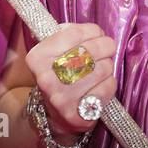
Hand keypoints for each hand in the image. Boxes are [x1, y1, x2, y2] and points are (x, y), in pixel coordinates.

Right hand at [24, 22, 116, 137]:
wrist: (53, 115)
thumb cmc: (58, 74)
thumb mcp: (53, 51)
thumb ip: (69, 34)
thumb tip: (95, 31)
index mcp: (37, 58)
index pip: (74, 33)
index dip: (92, 31)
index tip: (98, 33)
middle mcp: (46, 79)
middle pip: (90, 51)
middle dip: (106, 46)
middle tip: (108, 47)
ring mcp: (61, 99)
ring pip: (102, 69)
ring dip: (108, 65)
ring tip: (101, 68)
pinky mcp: (77, 116)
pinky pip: (107, 87)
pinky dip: (109, 83)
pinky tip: (100, 85)